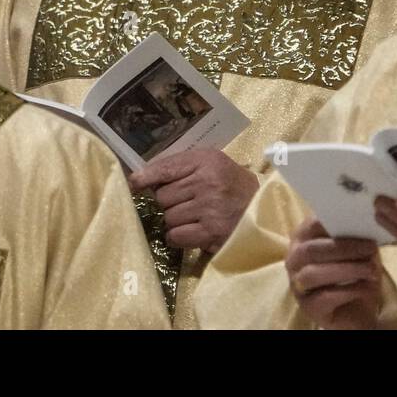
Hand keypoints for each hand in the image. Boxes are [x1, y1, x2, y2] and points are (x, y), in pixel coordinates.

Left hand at [128, 149, 258, 252]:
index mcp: (206, 160)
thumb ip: (181, 166)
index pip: (167, 168)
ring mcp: (209, 207)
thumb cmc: (232, 184)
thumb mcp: (212, 163)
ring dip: (175, 220)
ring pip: (168, 217)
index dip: (146, 176)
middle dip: (169, 201)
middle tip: (186, 202)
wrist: (263, 208)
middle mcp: (207, 181)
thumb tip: (143, 177)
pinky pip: (176, 236)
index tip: (133, 183)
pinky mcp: (211, 232)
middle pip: (163, 196)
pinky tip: (192, 231)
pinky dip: (178, 236)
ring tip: (194, 216)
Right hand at [285, 217, 382, 328]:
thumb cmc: (353, 270)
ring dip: (347, 270)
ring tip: (371, 269)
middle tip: (371, 248)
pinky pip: (325, 297)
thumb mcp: (356, 249)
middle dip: (345, 248)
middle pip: (312, 250)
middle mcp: (294, 260)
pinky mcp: (307, 307)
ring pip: (314, 273)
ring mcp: (297, 284)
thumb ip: (355, 234)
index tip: (363, 227)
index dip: (336, 223)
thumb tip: (366, 223)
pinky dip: (349, 291)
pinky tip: (367, 287)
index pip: (312, 225)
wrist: (355, 308)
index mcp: (303, 237)